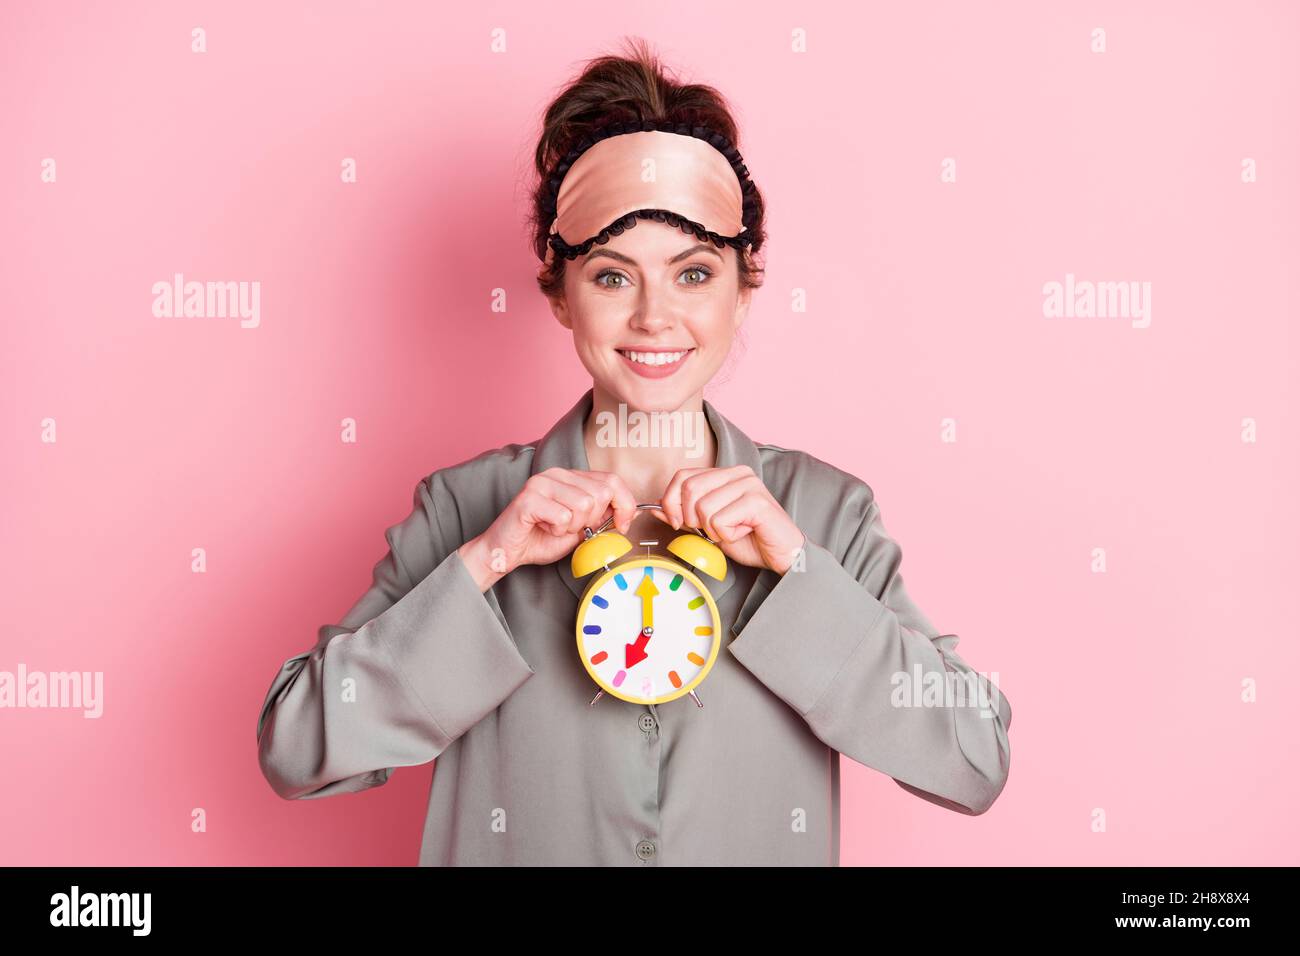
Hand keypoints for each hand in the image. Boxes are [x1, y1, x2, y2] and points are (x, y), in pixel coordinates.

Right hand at [458, 468, 636, 590]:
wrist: (507, 552)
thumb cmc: (541, 539)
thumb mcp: (581, 529)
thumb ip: (602, 516)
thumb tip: (629, 512)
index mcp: (571, 477)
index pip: (612, 480)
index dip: (625, 505)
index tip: (622, 525)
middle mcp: (557, 473)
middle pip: (600, 493)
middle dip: (593, 520)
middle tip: (572, 528)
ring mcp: (541, 482)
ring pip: (583, 505)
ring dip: (573, 526)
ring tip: (556, 528)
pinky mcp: (529, 498)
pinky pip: (563, 516)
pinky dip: (558, 530)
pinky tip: (544, 528)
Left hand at [650, 465, 805, 574]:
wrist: (782, 556)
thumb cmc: (750, 540)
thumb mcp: (708, 528)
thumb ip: (684, 515)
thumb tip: (654, 508)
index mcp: (725, 473)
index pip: (682, 476)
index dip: (671, 501)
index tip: (679, 523)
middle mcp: (737, 473)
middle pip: (689, 490)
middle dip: (692, 518)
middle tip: (711, 531)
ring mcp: (749, 485)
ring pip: (703, 508)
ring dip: (713, 530)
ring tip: (732, 531)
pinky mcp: (757, 501)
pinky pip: (720, 520)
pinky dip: (726, 535)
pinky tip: (744, 532)